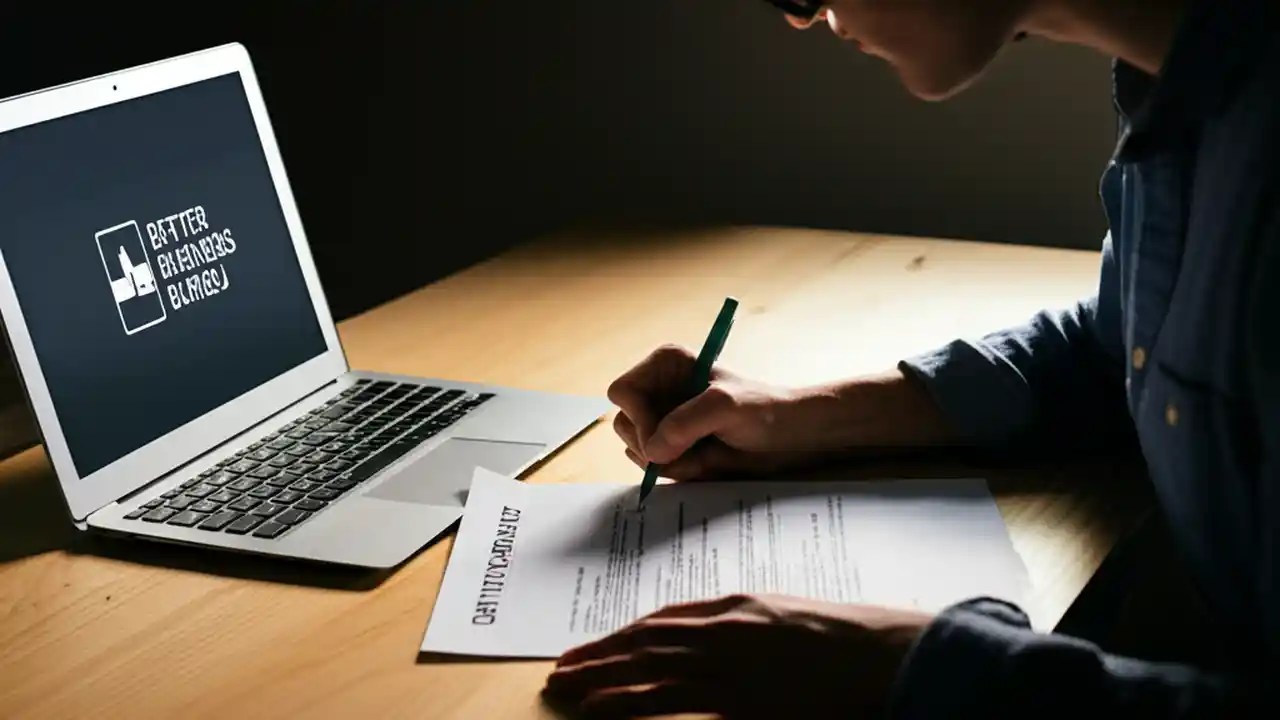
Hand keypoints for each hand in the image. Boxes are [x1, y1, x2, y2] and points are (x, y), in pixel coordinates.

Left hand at [543, 593, 930, 718]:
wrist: (888, 657)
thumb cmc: (852, 642)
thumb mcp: (793, 619)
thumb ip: (751, 624)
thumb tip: (716, 638)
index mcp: (739, 605)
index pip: (667, 617)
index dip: (628, 633)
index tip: (602, 644)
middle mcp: (723, 629)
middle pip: (646, 638)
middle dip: (601, 652)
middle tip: (563, 665)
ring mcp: (726, 663)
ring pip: (646, 665)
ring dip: (600, 675)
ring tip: (565, 685)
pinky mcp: (734, 700)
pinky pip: (667, 699)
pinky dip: (628, 700)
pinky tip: (600, 706)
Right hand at [607, 345, 817, 480]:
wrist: (790, 438)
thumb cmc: (764, 410)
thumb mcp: (726, 407)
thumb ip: (684, 423)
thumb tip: (652, 451)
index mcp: (665, 365)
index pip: (623, 392)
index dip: (639, 418)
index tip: (666, 437)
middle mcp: (660, 391)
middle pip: (625, 425)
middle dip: (656, 446)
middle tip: (691, 450)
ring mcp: (665, 422)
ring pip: (638, 452)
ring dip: (670, 462)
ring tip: (705, 455)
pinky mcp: (674, 448)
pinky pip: (655, 468)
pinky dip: (678, 472)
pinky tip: (706, 463)